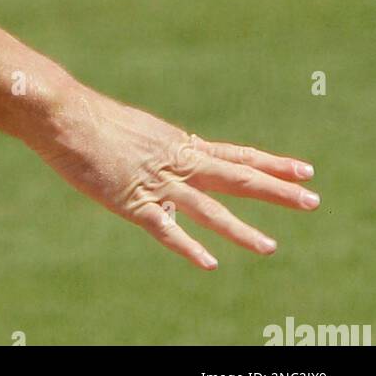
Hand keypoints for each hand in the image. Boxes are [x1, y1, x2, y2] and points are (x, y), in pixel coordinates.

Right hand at [33, 82, 318, 267]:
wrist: (63, 113)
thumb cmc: (91, 119)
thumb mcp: (136, 132)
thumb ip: (157, 150)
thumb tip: (171, 158)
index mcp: (178, 144)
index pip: (235, 154)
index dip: (271, 163)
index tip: (304, 169)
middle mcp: (176, 161)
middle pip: (236, 176)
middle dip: (277, 190)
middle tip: (313, 200)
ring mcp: (156, 182)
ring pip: (208, 209)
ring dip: (241, 229)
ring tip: (271, 247)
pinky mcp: (130, 200)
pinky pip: (164, 228)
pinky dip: (187, 245)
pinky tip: (210, 262)